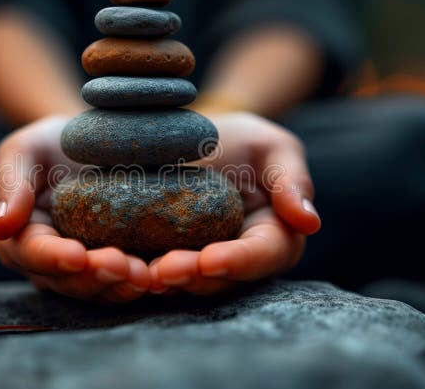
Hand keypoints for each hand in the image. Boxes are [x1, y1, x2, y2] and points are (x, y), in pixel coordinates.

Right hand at [0, 116, 149, 302]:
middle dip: (95, 278)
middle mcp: (52, 264)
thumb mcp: (25, 150)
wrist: (96, 143)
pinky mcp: (120, 268)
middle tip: (123, 266)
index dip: (54, 258)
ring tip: (146, 276)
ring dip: (122, 287)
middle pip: (69, 281)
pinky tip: (162, 276)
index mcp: (22, 238)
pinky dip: (145, 283)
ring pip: (100, 290)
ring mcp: (86, 271)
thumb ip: (9, 183)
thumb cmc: (52, 143)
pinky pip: (129, 283)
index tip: (77, 254)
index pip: (33, 254)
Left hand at [148, 112, 320, 294]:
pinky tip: (116, 266)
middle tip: (164, 270)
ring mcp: (196, 267)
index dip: (238, 261)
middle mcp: (234, 262)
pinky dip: (132, 275)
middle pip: (219, 281)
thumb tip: (309, 221)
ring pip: (182, 285)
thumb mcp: (269, 146)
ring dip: (162, 283)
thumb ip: (291, 178)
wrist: (183, 139)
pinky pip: (148, 275)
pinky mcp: (159, 262)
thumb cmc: (236, 142)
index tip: (211, 259)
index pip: (263, 256)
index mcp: (271, 238)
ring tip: (140, 273)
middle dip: (192, 278)